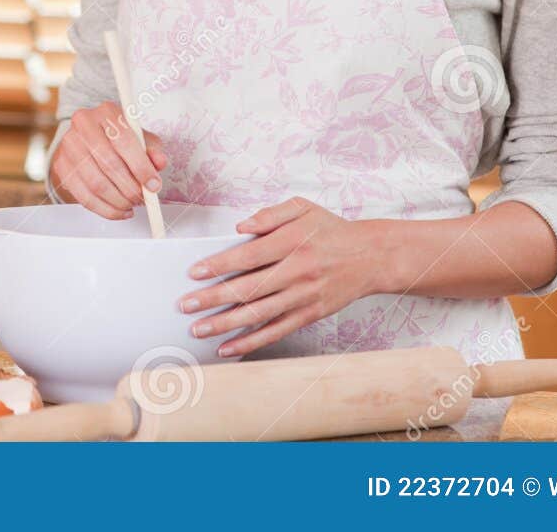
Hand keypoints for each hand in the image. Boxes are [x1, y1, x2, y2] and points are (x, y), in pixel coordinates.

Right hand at [48, 101, 167, 219]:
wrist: (89, 138)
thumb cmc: (119, 138)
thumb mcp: (140, 138)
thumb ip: (152, 150)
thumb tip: (159, 163)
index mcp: (106, 112)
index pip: (124, 141)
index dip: (141, 167)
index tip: (154, 185)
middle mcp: (83, 125)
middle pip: (109, 164)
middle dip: (130, 187)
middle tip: (143, 199)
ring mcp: (69, 146)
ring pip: (96, 183)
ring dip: (119, 201)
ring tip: (132, 205)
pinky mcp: (61, 166)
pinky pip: (84, 197)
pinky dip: (106, 209)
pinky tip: (119, 211)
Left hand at [176, 197, 383, 356]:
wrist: (371, 257)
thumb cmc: (330, 230)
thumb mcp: (303, 208)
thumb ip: (270, 215)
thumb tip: (240, 227)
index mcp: (292, 242)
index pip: (249, 256)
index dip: (220, 265)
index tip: (194, 272)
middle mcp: (298, 272)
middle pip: (249, 289)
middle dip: (213, 298)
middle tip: (185, 305)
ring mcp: (304, 296)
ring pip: (259, 315)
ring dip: (226, 324)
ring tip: (199, 329)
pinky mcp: (310, 314)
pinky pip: (276, 331)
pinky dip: (251, 342)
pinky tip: (229, 347)